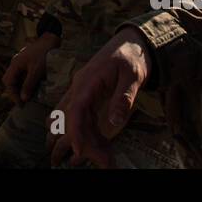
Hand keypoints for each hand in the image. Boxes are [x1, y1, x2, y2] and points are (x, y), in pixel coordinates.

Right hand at [2, 31, 59, 104]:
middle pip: (9, 80)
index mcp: (15, 64)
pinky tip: (32, 88)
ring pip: (15, 78)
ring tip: (27, 98)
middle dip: (14, 92)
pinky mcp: (27, 63)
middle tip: (22, 102)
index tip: (21, 104)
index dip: (13, 94)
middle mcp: (15, 63)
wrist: (51, 40)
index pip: (8, 82)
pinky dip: (25, 83)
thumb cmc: (43, 54)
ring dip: (19, 88)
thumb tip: (23, 99)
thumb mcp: (36, 71)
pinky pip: (22, 75)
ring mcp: (20, 63)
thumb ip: (28, 85)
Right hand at [48, 27, 151, 167]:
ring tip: (87, 155)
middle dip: (75, 138)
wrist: (132, 42)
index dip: (75, 130)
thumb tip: (114, 121)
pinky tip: (89, 141)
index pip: (76, 109)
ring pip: (70, 115)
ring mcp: (81, 88)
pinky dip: (82, 128)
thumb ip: (123, 98)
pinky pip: (78, 113)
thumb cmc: (132, 57)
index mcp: (89, 81)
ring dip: (75, 134)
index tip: (78, 150)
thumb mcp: (132, 76)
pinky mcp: (86, 92)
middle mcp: (80, 85)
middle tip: (89, 159)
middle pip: (69, 116)